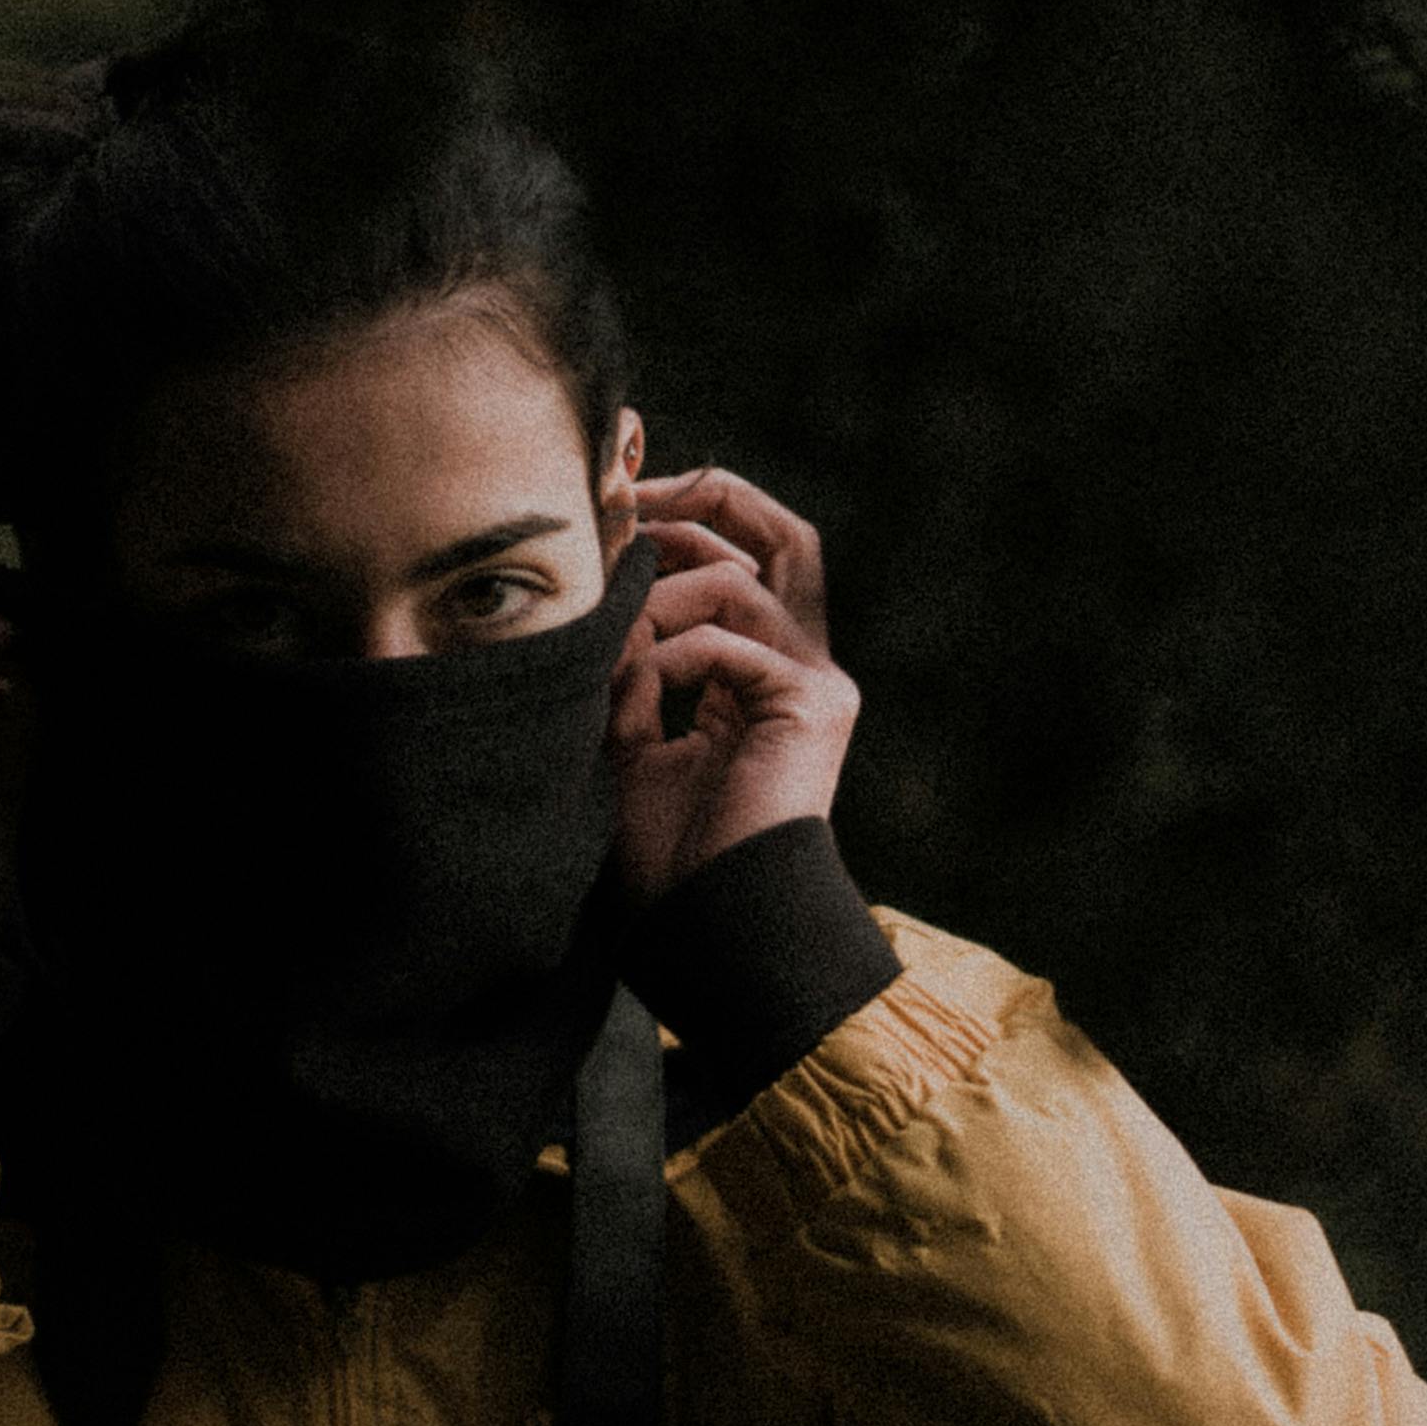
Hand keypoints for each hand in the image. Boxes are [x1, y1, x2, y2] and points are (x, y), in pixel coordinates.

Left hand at [611, 468, 856, 903]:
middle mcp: (805, 667)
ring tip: (614, 652)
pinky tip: (638, 698)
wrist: (710, 926)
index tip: (619, 510)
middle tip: (631, 500)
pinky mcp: (814, 706)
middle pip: (786, 536)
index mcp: (766, 673)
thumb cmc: (670, 855)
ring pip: (741, 580)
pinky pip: (732, 641)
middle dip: (708, 499)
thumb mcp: (629, 739)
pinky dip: (670, 656)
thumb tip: (607, 596)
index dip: (691, 516)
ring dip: (658, 600)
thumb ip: (628, 666)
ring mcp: (818, 684)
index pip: (750, 559)